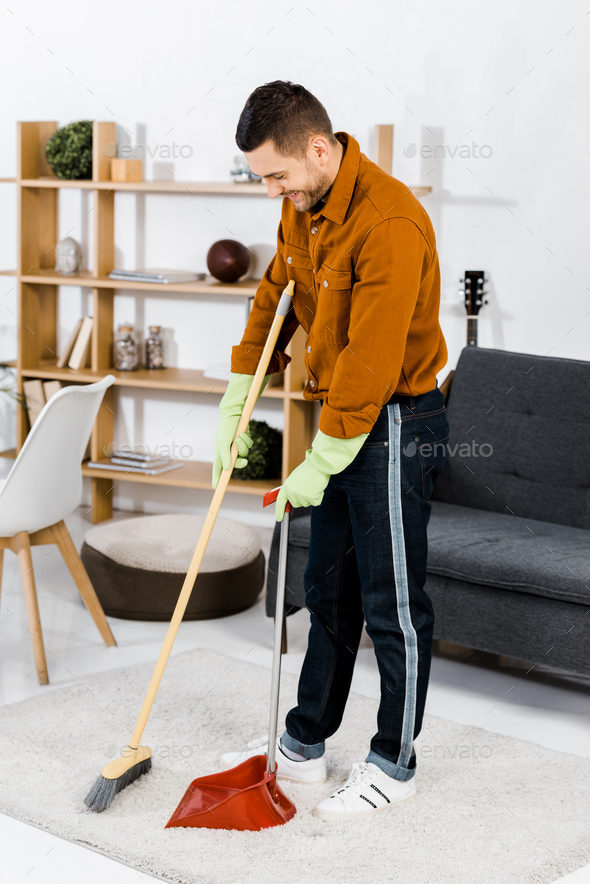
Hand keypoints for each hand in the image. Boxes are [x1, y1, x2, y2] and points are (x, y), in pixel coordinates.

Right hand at [212, 372, 269, 488]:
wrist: (235, 412)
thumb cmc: (226, 426)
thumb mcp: (223, 442)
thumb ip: (225, 456)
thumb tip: (228, 469)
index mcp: (220, 452)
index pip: (218, 469)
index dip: (217, 478)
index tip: (216, 488)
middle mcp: (228, 450)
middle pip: (235, 464)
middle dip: (241, 463)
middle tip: (244, 462)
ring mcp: (236, 445)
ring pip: (244, 453)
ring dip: (244, 446)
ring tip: (241, 436)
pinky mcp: (244, 439)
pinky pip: (249, 445)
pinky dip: (248, 440)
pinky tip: (244, 433)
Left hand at [274, 428, 369, 520]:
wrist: (318, 464)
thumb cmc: (308, 469)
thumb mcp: (294, 478)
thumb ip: (292, 489)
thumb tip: (292, 499)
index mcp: (286, 487)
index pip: (280, 502)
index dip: (279, 511)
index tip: (279, 518)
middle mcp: (292, 493)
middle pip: (296, 504)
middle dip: (302, 498)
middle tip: (307, 487)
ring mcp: (301, 496)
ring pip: (306, 504)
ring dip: (311, 497)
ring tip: (312, 485)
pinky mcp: (311, 498)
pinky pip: (316, 503)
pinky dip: (319, 497)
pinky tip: (318, 488)